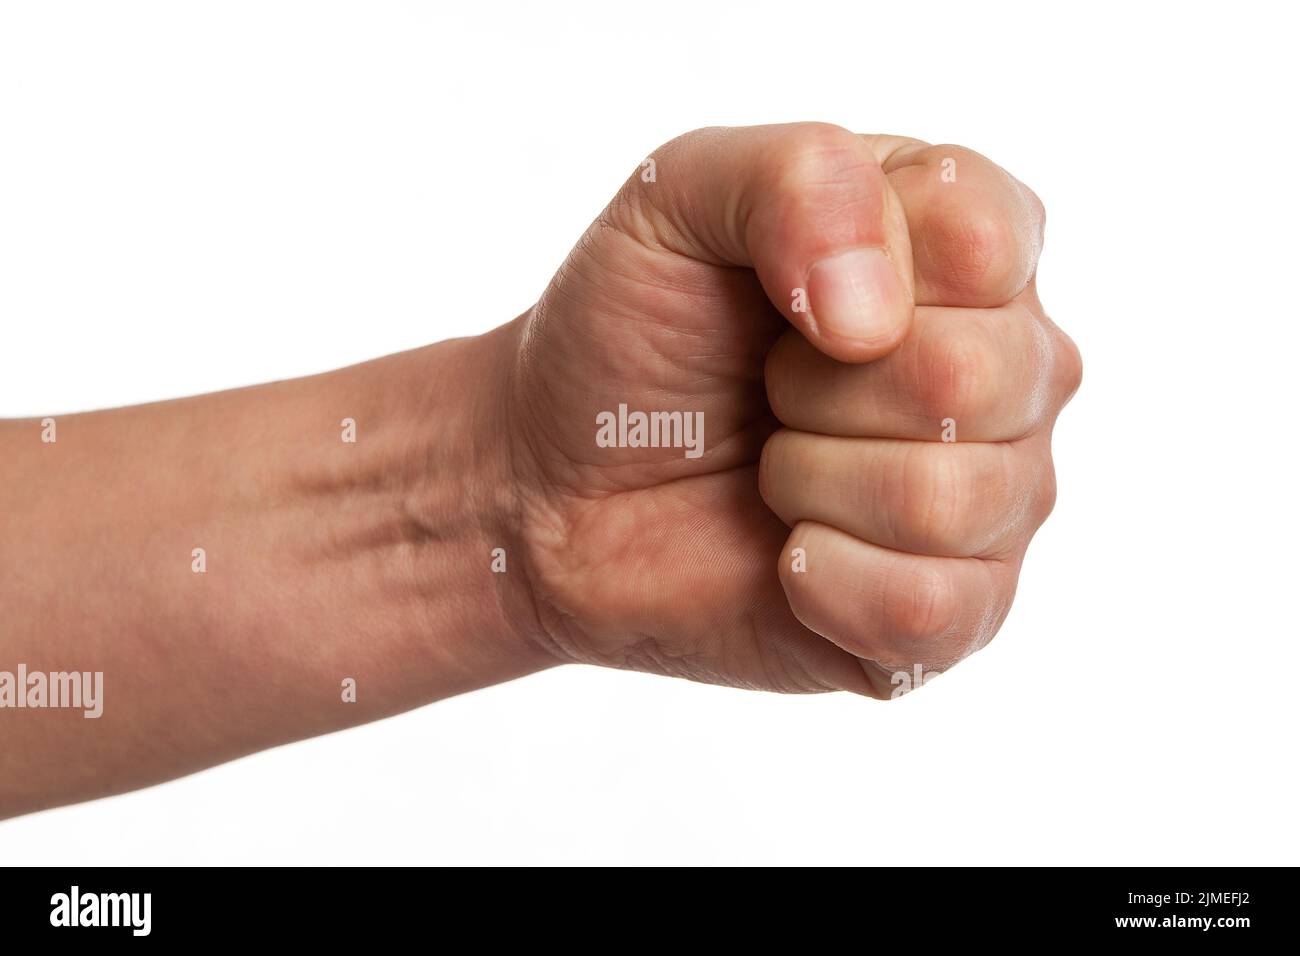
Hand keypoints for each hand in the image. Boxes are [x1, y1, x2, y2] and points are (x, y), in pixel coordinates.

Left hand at [502, 123, 1080, 696]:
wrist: (556, 483)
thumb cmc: (634, 333)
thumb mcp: (682, 197)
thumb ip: (798, 179)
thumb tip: (877, 321)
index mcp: (967, 251)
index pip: (988, 241)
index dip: (856, 268)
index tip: (778, 291)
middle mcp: (1009, 374)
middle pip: (978, 379)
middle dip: (816, 387)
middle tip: (766, 388)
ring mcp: (993, 500)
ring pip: (948, 501)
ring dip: (809, 482)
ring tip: (772, 469)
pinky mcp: (952, 614)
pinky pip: (927, 611)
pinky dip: (824, 584)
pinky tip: (788, 557)